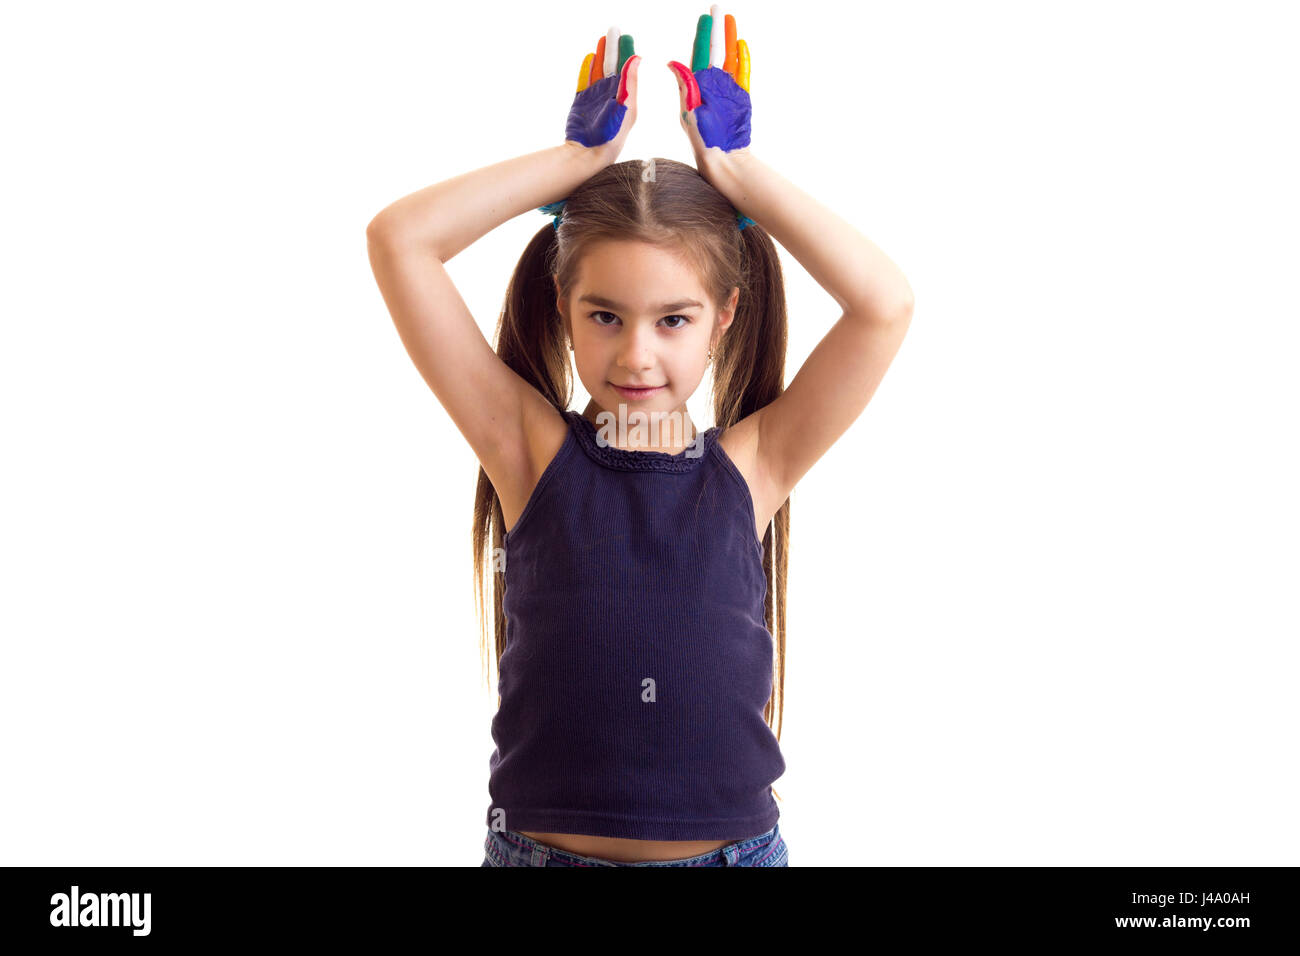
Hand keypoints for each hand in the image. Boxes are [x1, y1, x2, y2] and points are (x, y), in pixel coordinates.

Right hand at [563, 27, 640, 166]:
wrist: (589, 153)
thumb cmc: (611, 136)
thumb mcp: (625, 108)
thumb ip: (629, 83)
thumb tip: (636, 59)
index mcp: (625, 96)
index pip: (627, 68)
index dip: (627, 51)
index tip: (627, 37)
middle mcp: (611, 94)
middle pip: (612, 65)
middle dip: (613, 48)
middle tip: (614, 30)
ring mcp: (596, 97)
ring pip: (598, 70)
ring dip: (601, 54)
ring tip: (602, 39)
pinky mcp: (582, 101)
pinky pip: (584, 79)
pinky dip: (586, 68)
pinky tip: (589, 58)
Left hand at [667, 6, 751, 166]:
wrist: (724, 156)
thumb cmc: (702, 139)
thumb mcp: (689, 112)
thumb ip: (685, 87)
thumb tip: (672, 62)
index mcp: (696, 85)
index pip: (700, 53)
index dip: (703, 34)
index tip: (705, 17)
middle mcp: (711, 83)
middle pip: (715, 50)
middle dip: (717, 29)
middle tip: (718, 8)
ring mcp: (727, 88)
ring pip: (729, 57)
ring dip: (730, 38)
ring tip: (730, 19)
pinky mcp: (741, 96)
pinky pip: (743, 72)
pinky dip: (744, 58)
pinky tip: (742, 44)